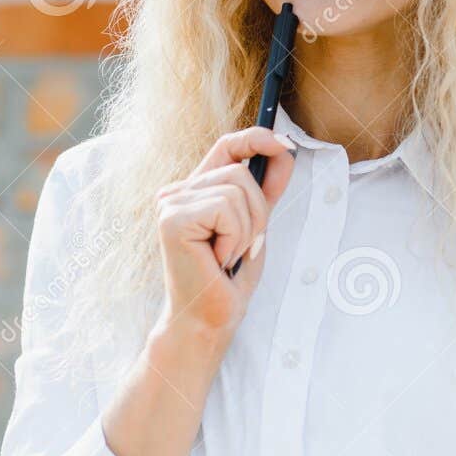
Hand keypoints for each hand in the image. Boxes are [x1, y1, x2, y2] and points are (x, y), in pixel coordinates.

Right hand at [152, 126, 297, 349]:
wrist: (209, 318)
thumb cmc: (228, 278)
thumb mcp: (256, 224)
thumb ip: (267, 189)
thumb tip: (284, 150)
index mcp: (195, 190)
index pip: (226, 145)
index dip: (256, 137)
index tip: (284, 143)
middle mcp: (177, 191)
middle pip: (239, 170)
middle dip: (258, 211)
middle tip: (243, 247)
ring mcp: (170, 203)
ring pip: (236, 188)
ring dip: (247, 229)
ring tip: (229, 255)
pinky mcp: (172, 218)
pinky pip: (226, 208)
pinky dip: (234, 237)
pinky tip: (218, 259)